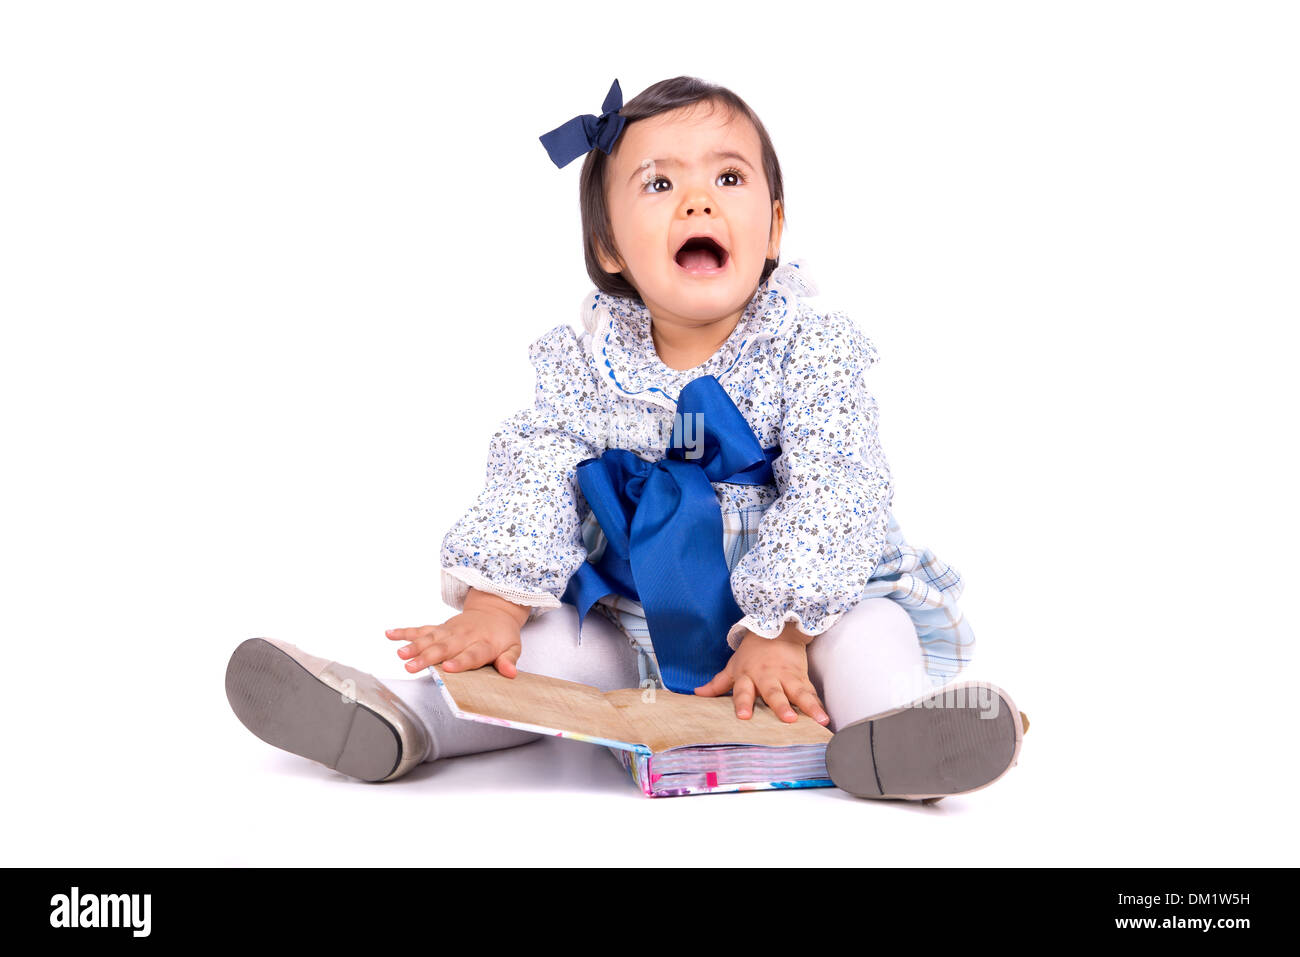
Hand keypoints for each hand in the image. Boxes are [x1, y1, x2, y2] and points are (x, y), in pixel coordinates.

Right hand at [386, 593, 525, 677]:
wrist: (495, 609)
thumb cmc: (503, 635)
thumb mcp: (513, 647)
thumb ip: (509, 660)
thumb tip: (510, 673)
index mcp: (483, 644)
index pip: (471, 654)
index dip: (460, 662)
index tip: (447, 667)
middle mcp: (463, 636)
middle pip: (444, 648)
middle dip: (427, 658)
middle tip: (412, 667)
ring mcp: (449, 631)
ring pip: (429, 639)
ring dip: (413, 647)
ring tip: (400, 655)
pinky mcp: (440, 628)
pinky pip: (421, 630)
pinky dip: (405, 632)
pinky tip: (390, 634)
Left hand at [694, 627, 829, 725]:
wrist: (777, 628)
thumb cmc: (752, 652)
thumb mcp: (734, 666)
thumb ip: (718, 684)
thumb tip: (697, 694)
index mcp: (748, 676)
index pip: (743, 691)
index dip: (743, 703)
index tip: (743, 717)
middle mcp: (768, 677)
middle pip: (774, 693)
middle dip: (781, 706)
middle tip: (788, 719)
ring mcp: (787, 677)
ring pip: (798, 693)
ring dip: (808, 706)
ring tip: (818, 719)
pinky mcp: (801, 676)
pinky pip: (810, 692)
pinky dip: (818, 705)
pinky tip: (825, 718)